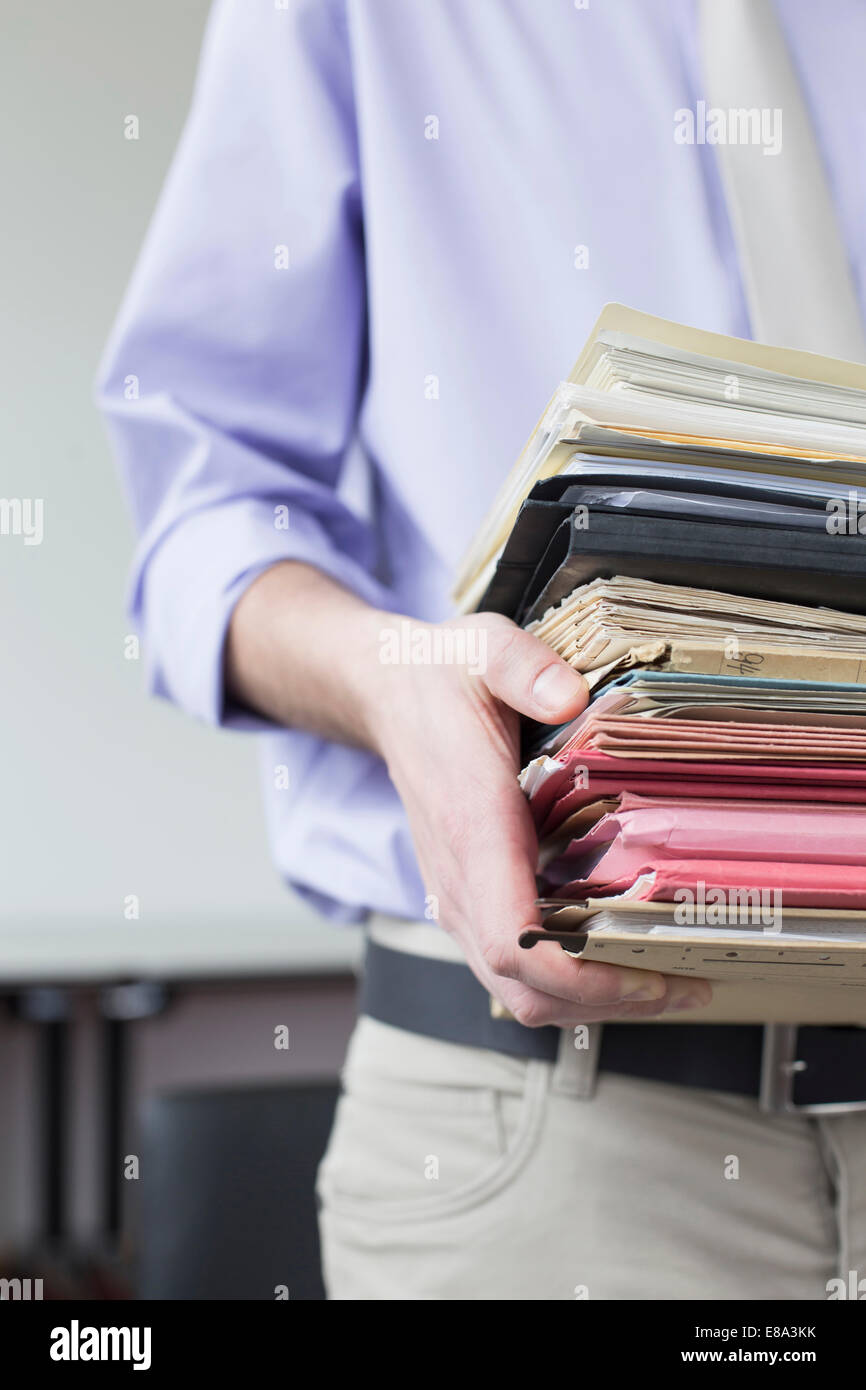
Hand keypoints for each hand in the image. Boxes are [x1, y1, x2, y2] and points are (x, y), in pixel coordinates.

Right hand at [368, 611, 712, 1025]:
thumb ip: (526, 668)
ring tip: (669, 980)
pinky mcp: (467, 899)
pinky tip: (620, 957)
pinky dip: (568, 982)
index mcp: (473, 826)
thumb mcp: (483, 649)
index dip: (579, 977)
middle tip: (688, 985)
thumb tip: (573, 697)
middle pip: (525, 988)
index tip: (650, 976)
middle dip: (607, 1002)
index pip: (513, 939)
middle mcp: (461, 879)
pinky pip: (512, 966)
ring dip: (592, 1001)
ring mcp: (459, 897)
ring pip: (518, 988)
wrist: (388, 696)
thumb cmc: (441, 678)